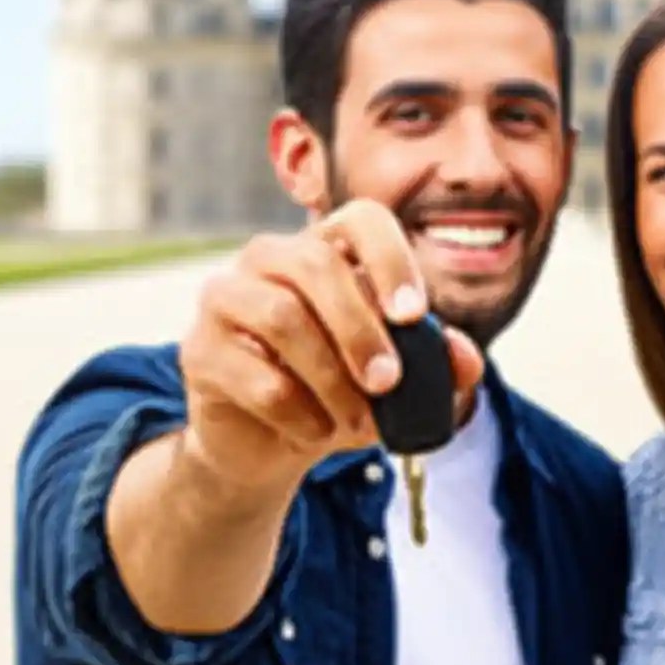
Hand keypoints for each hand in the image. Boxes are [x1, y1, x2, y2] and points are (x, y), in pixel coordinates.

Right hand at [179, 199, 484, 491]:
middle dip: (360, 328)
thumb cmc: (340, 393)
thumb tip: (466, 358)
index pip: (361, 219)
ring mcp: (226, 298)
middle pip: (315, 265)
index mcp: (327, 249)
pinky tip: (315, 431)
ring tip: (357, 421)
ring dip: (331, 378)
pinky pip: (253, 374)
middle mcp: (271, 259)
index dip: (390, 258)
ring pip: (282, 317)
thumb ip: (438, 365)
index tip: (413, 313)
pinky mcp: (199, 349)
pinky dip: (297, 411)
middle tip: (388, 382)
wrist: (272, 446)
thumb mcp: (398, 382)